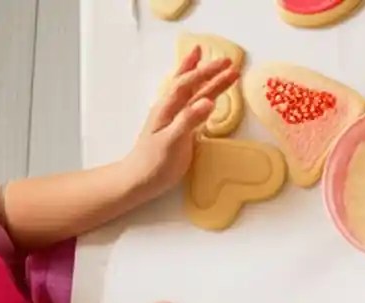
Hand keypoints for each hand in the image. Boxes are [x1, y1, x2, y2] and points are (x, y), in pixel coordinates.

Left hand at [123, 46, 238, 200]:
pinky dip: (198, 93)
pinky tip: (203, 93)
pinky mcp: (178, 128)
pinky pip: (190, 104)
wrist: (138, 180)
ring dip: (202, 78)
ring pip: (190, 92)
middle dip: (207, 71)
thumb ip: (189, 120)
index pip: (187, 84)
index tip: (225, 65)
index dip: (206, 73)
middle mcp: (170, 109)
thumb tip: (209, 101)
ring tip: (212, 64)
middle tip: (226, 60)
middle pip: (190, 84)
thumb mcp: (172, 141)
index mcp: (168, 109)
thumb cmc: (154, 163)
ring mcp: (173, 118)